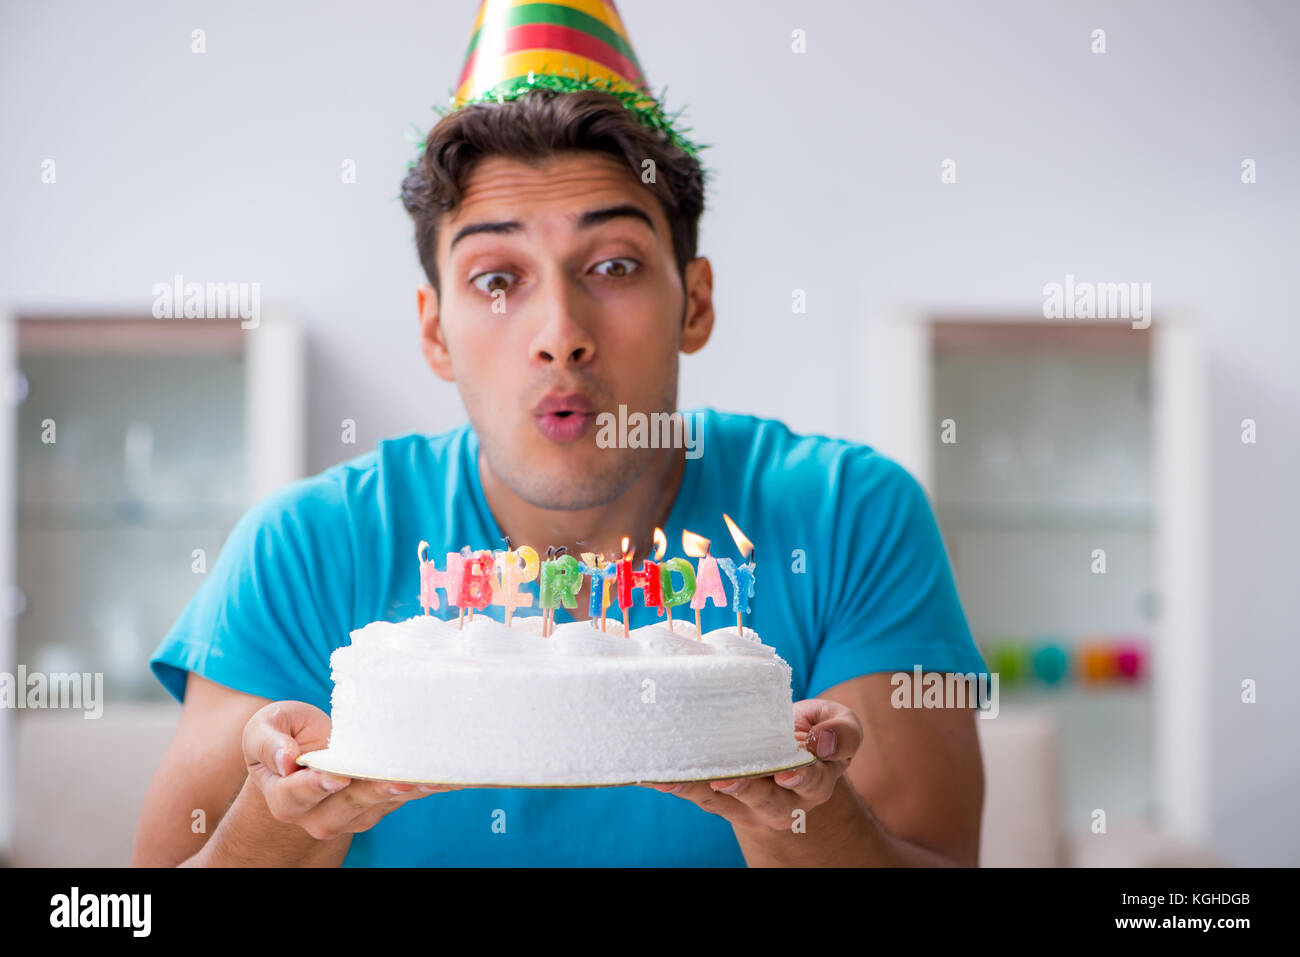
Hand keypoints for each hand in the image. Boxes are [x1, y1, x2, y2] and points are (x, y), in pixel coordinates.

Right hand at [243, 700, 459, 840]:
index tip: (337, 777)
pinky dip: (422, 786)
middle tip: (397, 781)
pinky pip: (399, 798)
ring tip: (429, 779)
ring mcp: (350, 814)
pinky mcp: (377, 806)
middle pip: (345, 806)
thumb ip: (268, 743)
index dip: (318, 786)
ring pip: (378, 805)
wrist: (303, 752)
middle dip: (373, 793)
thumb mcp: (264, 728)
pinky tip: (444, 776)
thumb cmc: (283, 734)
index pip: (298, 795)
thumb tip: (285, 761)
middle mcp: (316, 814)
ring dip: (405, 792)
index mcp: (284, 797)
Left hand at [637, 698, 861, 831]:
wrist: (789, 752)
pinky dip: (675, 783)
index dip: (801, 777)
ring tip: (674, 777)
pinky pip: (696, 792)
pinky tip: (654, 774)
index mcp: (815, 781)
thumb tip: (822, 741)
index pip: (811, 782)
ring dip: (698, 788)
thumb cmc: (815, 734)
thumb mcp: (840, 725)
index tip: (788, 772)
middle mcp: (781, 800)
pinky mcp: (718, 794)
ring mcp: (746, 800)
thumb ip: (843, 731)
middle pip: (765, 801)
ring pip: (723, 800)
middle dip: (746, 789)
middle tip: (727, 779)